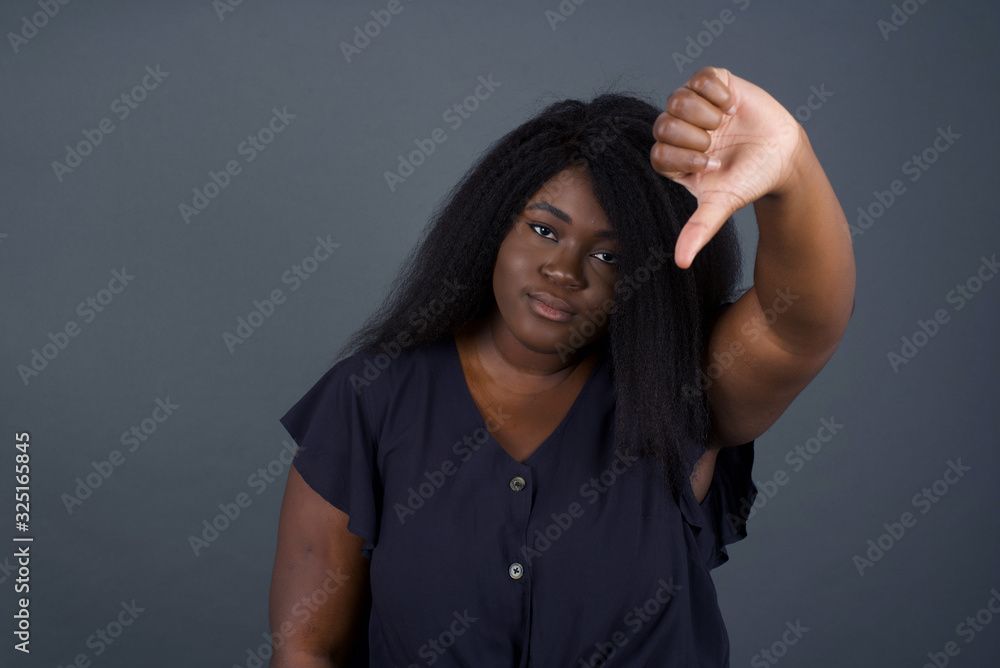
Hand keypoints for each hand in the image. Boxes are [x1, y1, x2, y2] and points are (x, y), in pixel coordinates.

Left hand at [651, 66, 807, 267]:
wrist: (782, 155)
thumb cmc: (748, 181)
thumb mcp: (722, 204)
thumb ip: (698, 229)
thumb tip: (681, 263)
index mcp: (673, 158)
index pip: (658, 153)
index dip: (685, 158)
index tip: (710, 164)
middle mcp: (678, 130)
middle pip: (663, 124)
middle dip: (695, 137)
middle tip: (717, 144)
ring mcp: (694, 105)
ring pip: (678, 98)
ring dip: (706, 114)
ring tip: (724, 123)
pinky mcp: (713, 83)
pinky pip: (701, 77)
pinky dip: (717, 91)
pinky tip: (731, 105)